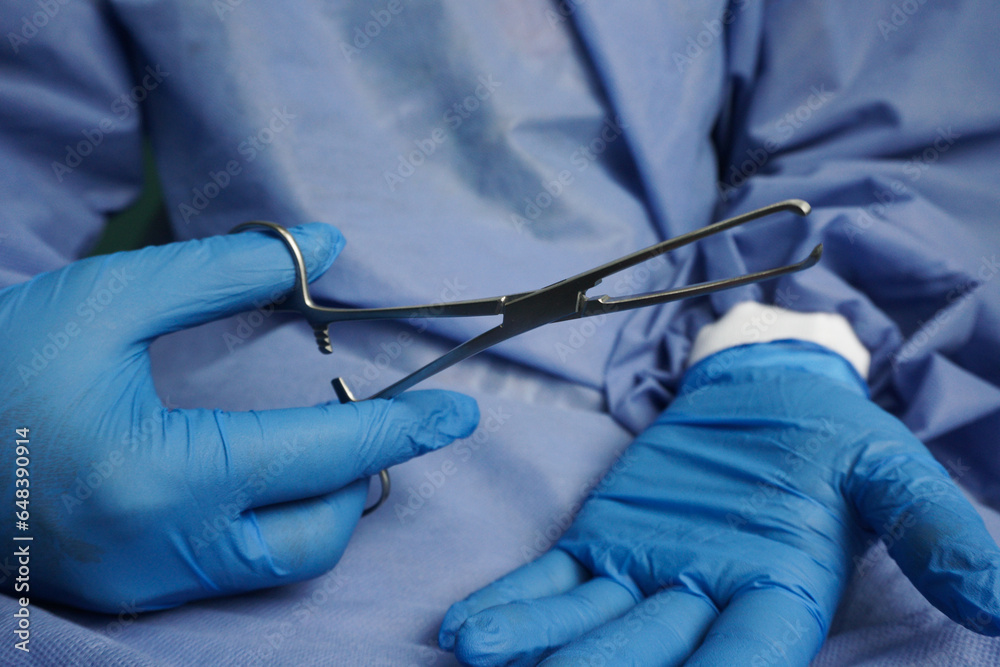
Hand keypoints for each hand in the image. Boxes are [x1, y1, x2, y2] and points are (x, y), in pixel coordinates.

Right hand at [0, 223, 477, 611]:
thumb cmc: (1, 359)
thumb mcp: (113, 295)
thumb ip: (230, 270)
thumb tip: (325, 244)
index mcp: (164, 477)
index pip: (323, 454)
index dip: (401, 429)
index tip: (460, 412)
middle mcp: (163, 551)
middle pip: (317, 533)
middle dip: (359, 477)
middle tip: (366, 419)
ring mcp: (144, 585)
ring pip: (280, 563)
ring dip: (318, 506)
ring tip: (315, 445)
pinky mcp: (128, 593)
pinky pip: (233, 571)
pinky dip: (267, 524)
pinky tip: (258, 478)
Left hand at [440, 341, 999, 664]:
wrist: (767, 395)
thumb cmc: (833, 443)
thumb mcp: (888, 474)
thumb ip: (931, 531)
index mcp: (783, 597)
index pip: (749, 660)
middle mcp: (707, 604)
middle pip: (652, 659)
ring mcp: (645, 578)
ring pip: (589, 630)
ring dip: (537, 652)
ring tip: (481, 657)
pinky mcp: (601, 545)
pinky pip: (555, 585)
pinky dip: (515, 609)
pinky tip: (469, 631)